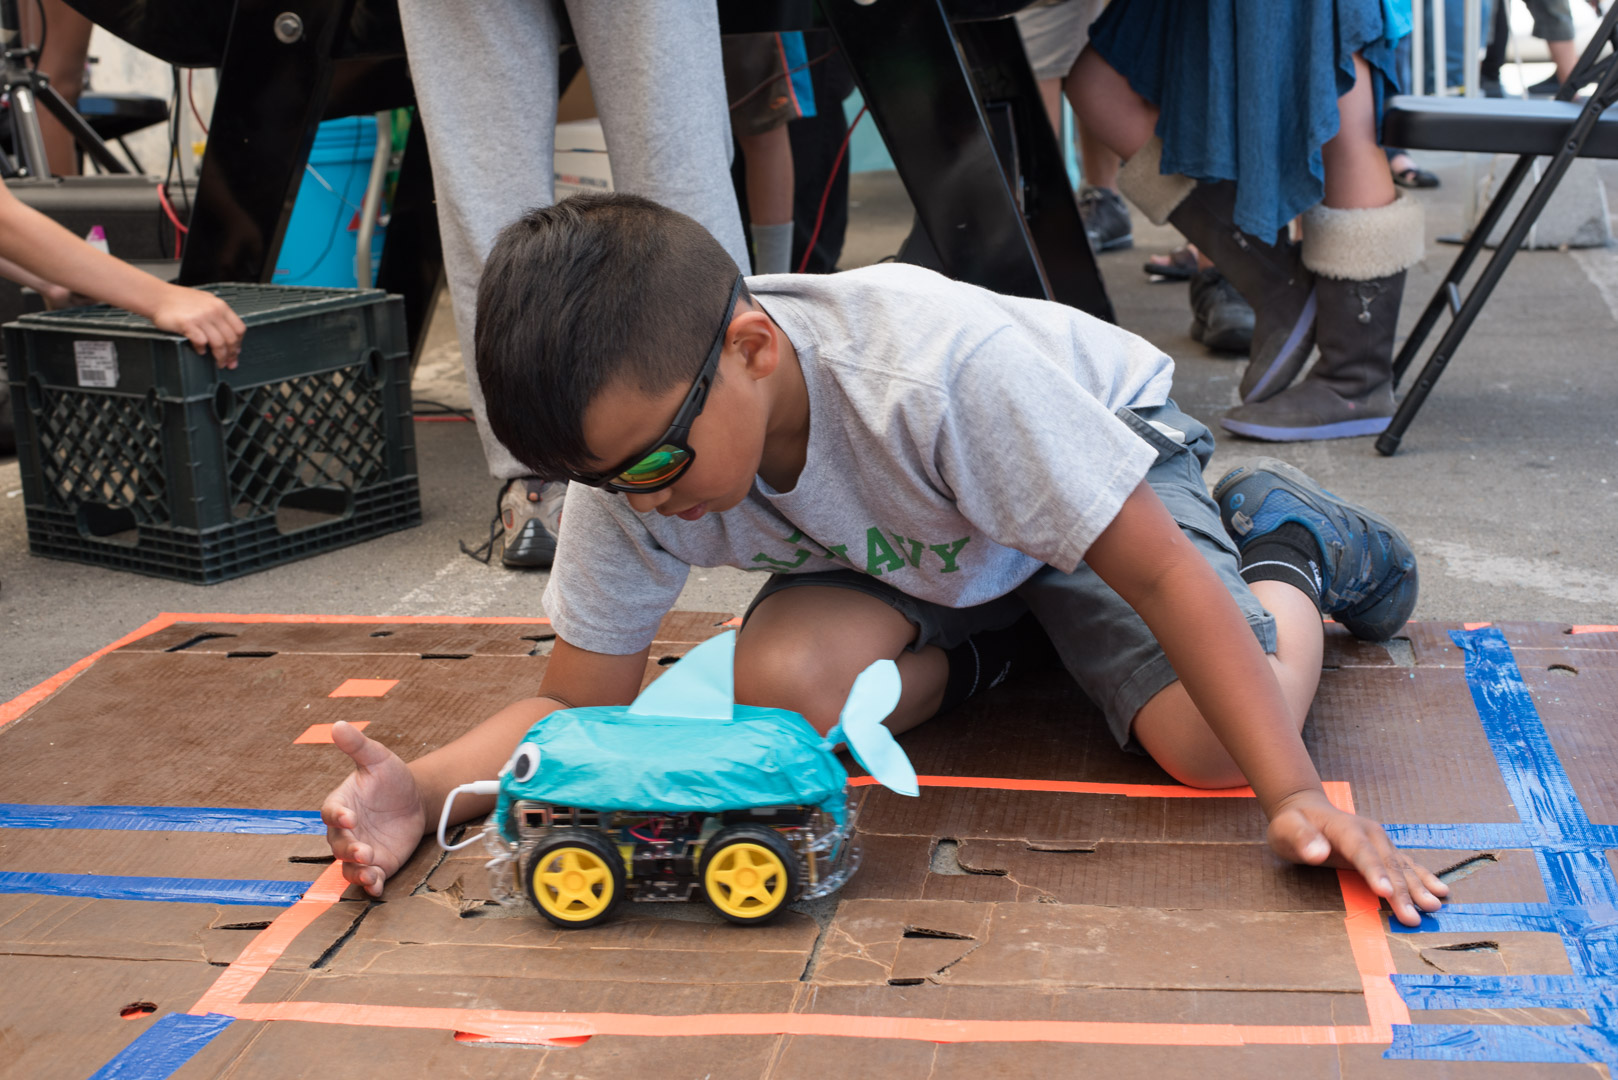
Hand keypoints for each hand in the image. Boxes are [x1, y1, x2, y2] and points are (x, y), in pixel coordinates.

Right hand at [148, 285, 245, 368]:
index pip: (239, 328)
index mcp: (220, 306)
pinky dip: (202, 349)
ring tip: (218, 362)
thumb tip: (229, 334)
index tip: (236, 352)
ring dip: (220, 356)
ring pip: (219, 343)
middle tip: (228, 363)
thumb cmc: (179, 300)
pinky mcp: (188, 324)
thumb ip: (217, 314)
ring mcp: (201, 318)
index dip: (239, 343)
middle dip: (231, 354)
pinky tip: (201, 351)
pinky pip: (202, 342)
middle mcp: (213, 311)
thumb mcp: (205, 301)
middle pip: (231, 338)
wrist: (158, 296)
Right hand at [321, 721, 427, 897]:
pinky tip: (378, 887)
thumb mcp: (378, 758)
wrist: (415, 800)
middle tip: (364, 851)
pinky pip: (369, 878)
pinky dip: (371, 885)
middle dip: (350, 849)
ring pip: (349, 867)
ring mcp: (360, 850)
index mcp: (341, 805)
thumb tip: (338, 724)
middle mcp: (346, 832)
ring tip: (371, 872)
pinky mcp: (378, 864)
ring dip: (358, 872)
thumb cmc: (391, 779)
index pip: (331, 813)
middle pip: (339, 845)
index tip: (348, 818)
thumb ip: (358, 745)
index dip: (337, 816)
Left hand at [1267, 790, 1447, 926]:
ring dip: (1418, 887)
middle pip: (1387, 864)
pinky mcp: (1384, 849)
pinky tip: (1440, 890)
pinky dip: (1423, 878)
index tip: (1385, 892)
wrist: (1306, 809)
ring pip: (1402, 866)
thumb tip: (1317, 852)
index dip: (1374, 872)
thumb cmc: (1293, 823)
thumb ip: (1300, 838)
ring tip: (1433, 907)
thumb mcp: (1286, 828)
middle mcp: (1369, 833)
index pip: (1361, 852)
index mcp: (1345, 828)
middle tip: (1413, 917)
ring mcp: (1380, 841)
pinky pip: (1407, 865)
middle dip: (1401, 891)